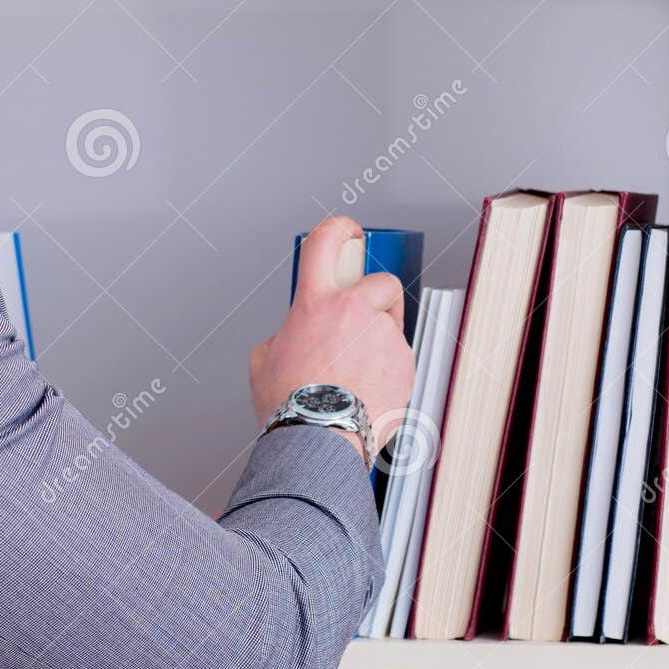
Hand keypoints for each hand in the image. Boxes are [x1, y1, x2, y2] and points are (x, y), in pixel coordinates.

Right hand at [249, 215, 415, 453]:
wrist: (319, 440)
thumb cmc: (290, 405)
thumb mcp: (263, 361)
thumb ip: (282, 336)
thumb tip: (292, 338)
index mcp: (315, 304)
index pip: (327, 242)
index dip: (339, 229)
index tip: (348, 233)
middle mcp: (354, 311)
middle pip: (381, 280)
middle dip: (376, 296)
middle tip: (361, 318)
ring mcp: (384, 337)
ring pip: (392, 324)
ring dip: (379, 340)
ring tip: (357, 372)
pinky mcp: (405, 363)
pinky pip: (402, 356)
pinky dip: (389, 369)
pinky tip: (368, 390)